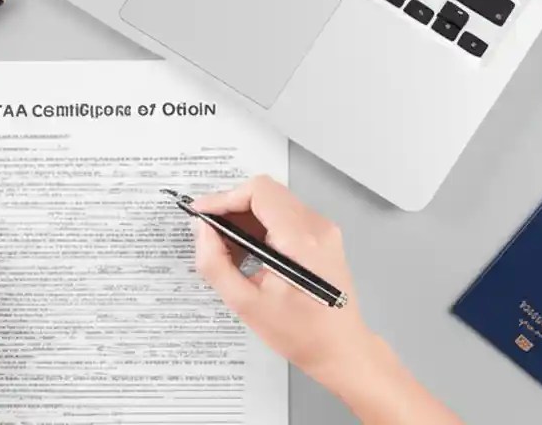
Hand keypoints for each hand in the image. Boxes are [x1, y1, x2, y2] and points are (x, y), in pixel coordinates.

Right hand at [191, 176, 366, 379]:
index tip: (200, 214)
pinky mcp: (324, 236)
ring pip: (275, 202)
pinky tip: (248, 250)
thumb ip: (215, 264)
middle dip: (232, 207)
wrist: (341, 349)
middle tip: (209, 232)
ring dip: (246, 216)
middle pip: (266, 193)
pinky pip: (286, 215)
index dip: (224, 198)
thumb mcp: (246, 304)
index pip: (259, 192)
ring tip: (226, 245)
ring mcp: (324, 229)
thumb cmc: (298, 333)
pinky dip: (262, 225)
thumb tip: (201, 230)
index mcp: (300, 240)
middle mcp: (317, 226)